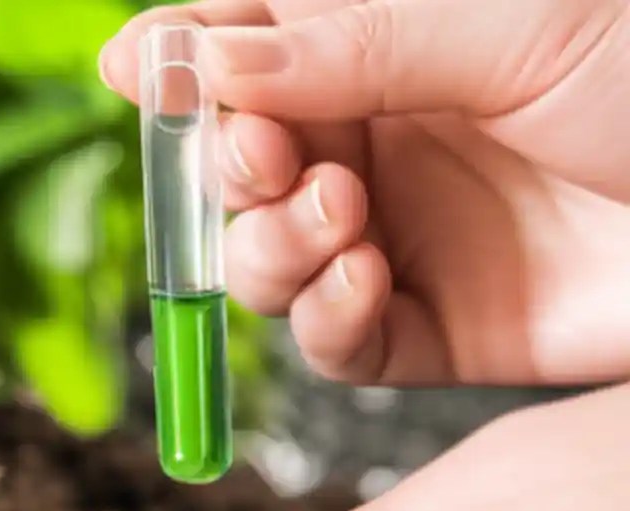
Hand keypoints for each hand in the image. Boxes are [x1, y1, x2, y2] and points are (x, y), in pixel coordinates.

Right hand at [100, 0, 629, 386]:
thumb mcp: (506, 23)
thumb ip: (340, 43)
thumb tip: (194, 56)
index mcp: (383, 46)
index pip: (245, 48)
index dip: (183, 62)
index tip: (140, 74)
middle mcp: (374, 143)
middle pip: (232, 169)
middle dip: (227, 170)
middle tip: (265, 158)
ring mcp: (392, 239)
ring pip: (262, 263)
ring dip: (270, 247)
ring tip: (335, 220)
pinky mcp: (425, 328)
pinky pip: (330, 342)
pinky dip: (325, 318)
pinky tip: (365, 280)